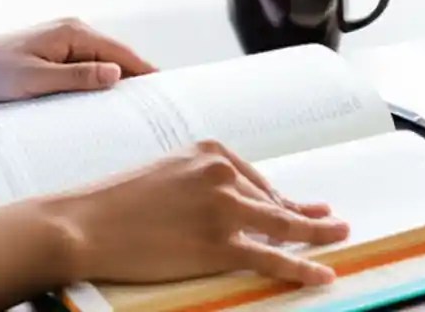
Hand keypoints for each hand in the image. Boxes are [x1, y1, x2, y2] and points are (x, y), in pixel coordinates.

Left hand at [0, 17, 156, 104]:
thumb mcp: (34, 79)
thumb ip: (76, 77)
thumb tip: (118, 74)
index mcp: (73, 32)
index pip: (123, 54)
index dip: (147, 74)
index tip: (170, 95)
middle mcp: (73, 33)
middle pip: (118, 59)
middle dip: (137, 82)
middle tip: (161, 111)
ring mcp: (64, 45)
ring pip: (104, 67)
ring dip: (118, 87)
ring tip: (140, 114)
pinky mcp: (55, 60)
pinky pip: (88, 72)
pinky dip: (100, 88)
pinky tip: (107, 108)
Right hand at [38, 140, 349, 286]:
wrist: (85, 222)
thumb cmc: (115, 203)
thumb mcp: (165, 175)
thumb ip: (199, 184)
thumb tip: (228, 201)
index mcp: (209, 152)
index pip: (255, 180)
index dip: (281, 198)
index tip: (301, 206)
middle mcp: (223, 174)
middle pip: (273, 201)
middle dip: (304, 215)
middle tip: (331, 220)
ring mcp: (224, 209)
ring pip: (284, 224)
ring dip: (317, 233)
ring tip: (339, 237)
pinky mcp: (219, 244)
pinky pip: (272, 257)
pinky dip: (301, 266)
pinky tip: (321, 272)